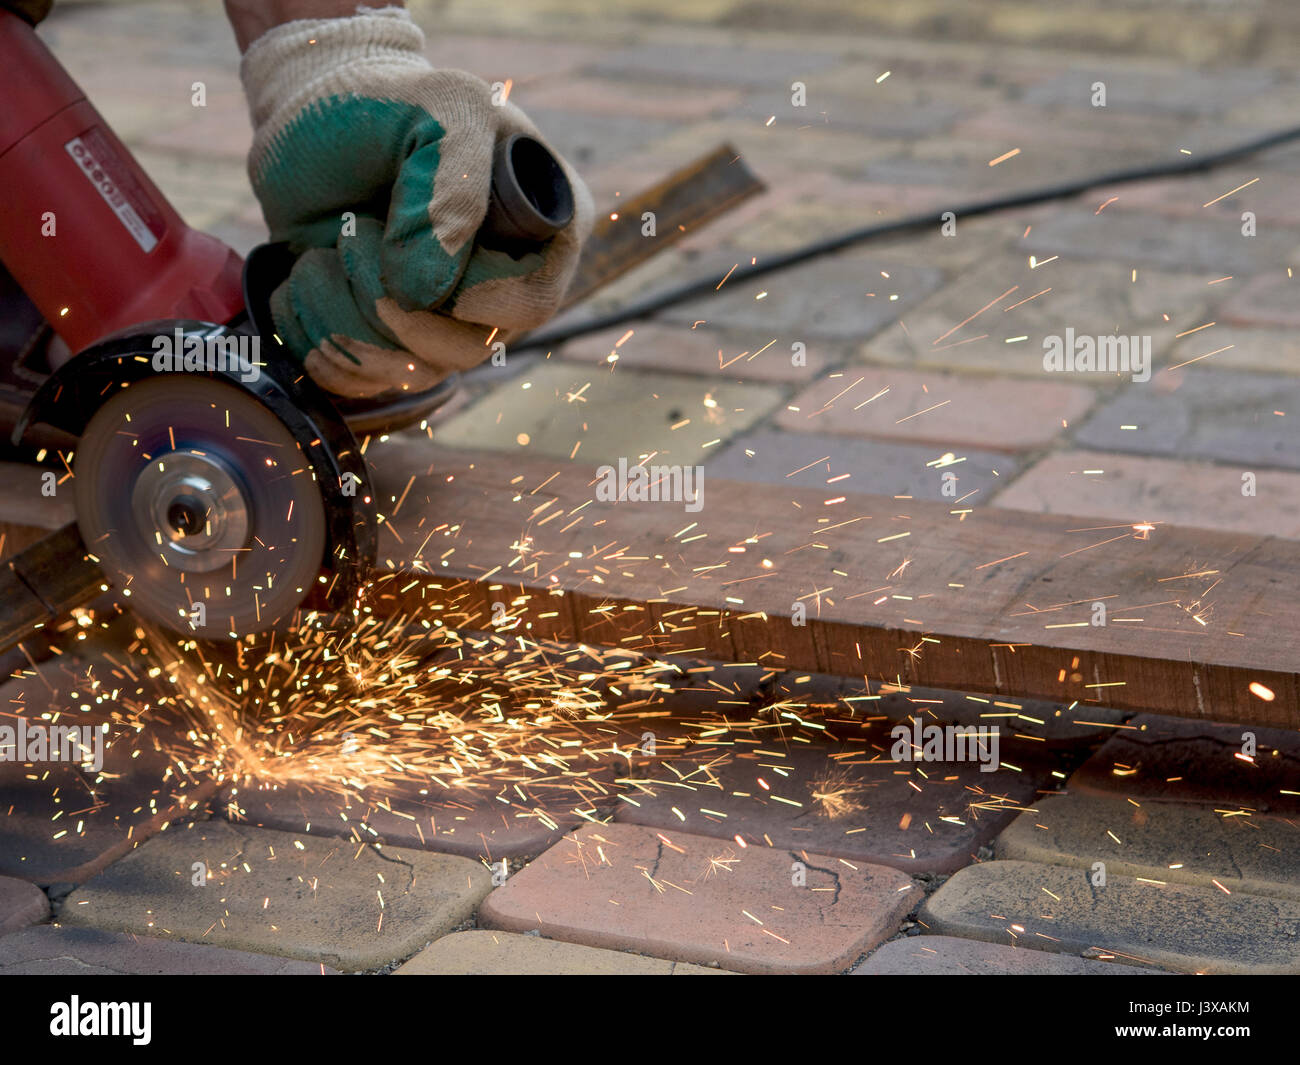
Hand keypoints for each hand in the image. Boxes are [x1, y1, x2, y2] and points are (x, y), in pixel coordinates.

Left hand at [239, 6, 592, 397]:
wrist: (312, 115)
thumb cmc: (384, 103)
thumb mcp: (437, 111)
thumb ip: (451, 192)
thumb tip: (428, 294)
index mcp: (548, 230)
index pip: (531, 301)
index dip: (471, 295)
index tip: (405, 258)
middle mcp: (510, 285)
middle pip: (471, 347)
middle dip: (392, 299)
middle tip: (350, 234)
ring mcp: (455, 319)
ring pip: (417, 370)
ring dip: (349, 314)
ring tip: (324, 250)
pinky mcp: (400, 340)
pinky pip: (370, 379)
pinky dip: (323, 336)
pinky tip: (307, 281)